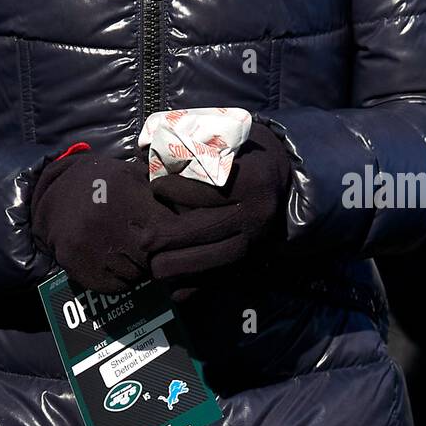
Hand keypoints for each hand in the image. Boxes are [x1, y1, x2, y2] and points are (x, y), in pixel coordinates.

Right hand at [30, 150, 161, 292]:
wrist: (57, 193)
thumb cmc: (104, 183)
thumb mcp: (132, 175)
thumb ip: (161, 189)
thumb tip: (192, 202)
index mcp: (128, 201)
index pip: (168, 234)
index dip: (175, 238)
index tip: (174, 238)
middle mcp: (110, 226)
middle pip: (153, 260)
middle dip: (157, 256)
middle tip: (153, 249)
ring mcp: (92, 249)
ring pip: (135, 276)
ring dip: (138, 269)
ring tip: (131, 252)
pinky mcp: (78, 266)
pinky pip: (115, 287)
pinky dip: (120, 280)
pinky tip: (116, 263)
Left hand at [146, 121, 292, 296]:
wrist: (283, 176)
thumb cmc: (243, 150)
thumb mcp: (225, 134)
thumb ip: (190, 142)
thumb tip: (143, 151)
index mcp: (253, 180)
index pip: (209, 190)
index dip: (177, 189)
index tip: (154, 187)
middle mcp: (259, 213)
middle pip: (211, 229)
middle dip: (173, 236)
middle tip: (142, 239)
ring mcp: (259, 239)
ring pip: (219, 259)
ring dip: (183, 266)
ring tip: (154, 267)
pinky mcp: (255, 257)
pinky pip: (227, 278)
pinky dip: (199, 287)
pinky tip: (174, 290)